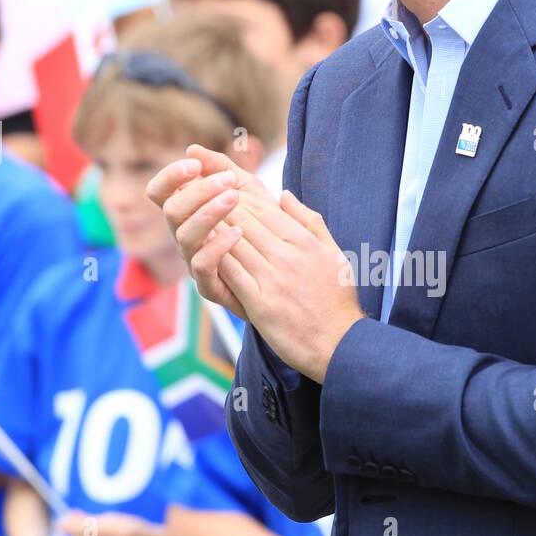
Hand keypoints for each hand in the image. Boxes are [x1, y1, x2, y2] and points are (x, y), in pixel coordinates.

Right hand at [146, 146, 279, 320]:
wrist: (289, 269)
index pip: (160, 192)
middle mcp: (185, 237)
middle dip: (197, 192)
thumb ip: (222, 167)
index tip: (195, 165)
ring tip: (233, 198)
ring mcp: (195, 262)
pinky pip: (202, 266)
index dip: (170, 177)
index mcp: (188, 213)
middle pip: (171, 211)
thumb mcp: (248, 189)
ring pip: (184, 237)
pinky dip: (217, 247)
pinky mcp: (210, 286)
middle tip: (228, 181)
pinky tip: (238, 232)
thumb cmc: (265, 226)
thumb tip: (192, 149)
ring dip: (207, 213)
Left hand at [216, 185, 363, 381]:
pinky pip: (231, 274)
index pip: (266, 209)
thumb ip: (310, 221)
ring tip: (196, 218)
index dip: (242, 198)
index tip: (225, 191)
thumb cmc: (337, 300)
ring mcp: (273, 280)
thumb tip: (284, 195)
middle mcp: (288, 257)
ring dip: (212, 229)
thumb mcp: (334, 253)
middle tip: (202, 197)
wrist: (338, 344)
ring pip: (234, 244)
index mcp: (305, 242)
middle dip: (221, 208)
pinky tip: (201, 250)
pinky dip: (214, 258)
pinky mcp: (260, 304)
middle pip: (246, 222)